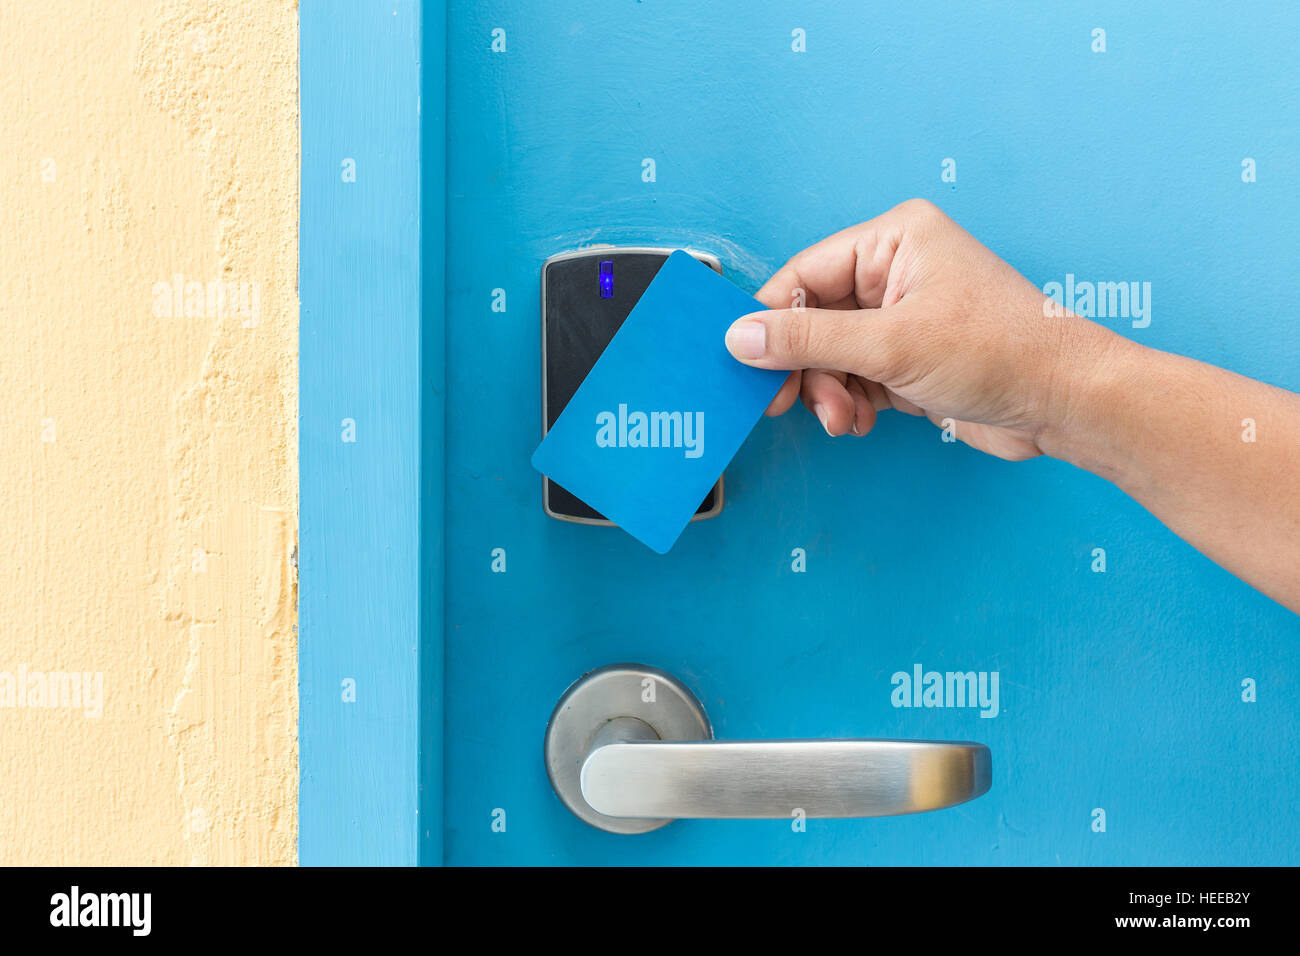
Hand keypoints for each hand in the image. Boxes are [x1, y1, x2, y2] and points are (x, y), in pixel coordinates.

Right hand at [724, 199, 1123, 460]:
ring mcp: (904, 318)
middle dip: (804, 367)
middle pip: (814, 319)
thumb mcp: (891, 345)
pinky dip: (849, 403)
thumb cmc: (1004, 352)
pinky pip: (855, 378)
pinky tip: (858, 421)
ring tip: (842, 418)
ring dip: (827, 392)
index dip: (771, 319)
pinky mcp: (911, 359)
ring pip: (831, 355)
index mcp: (896, 240)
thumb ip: (809, 341)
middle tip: (785, 402)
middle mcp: (898, 272)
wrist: (1065, 404)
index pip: (805, 273)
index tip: (743, 359)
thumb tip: (742, 337)